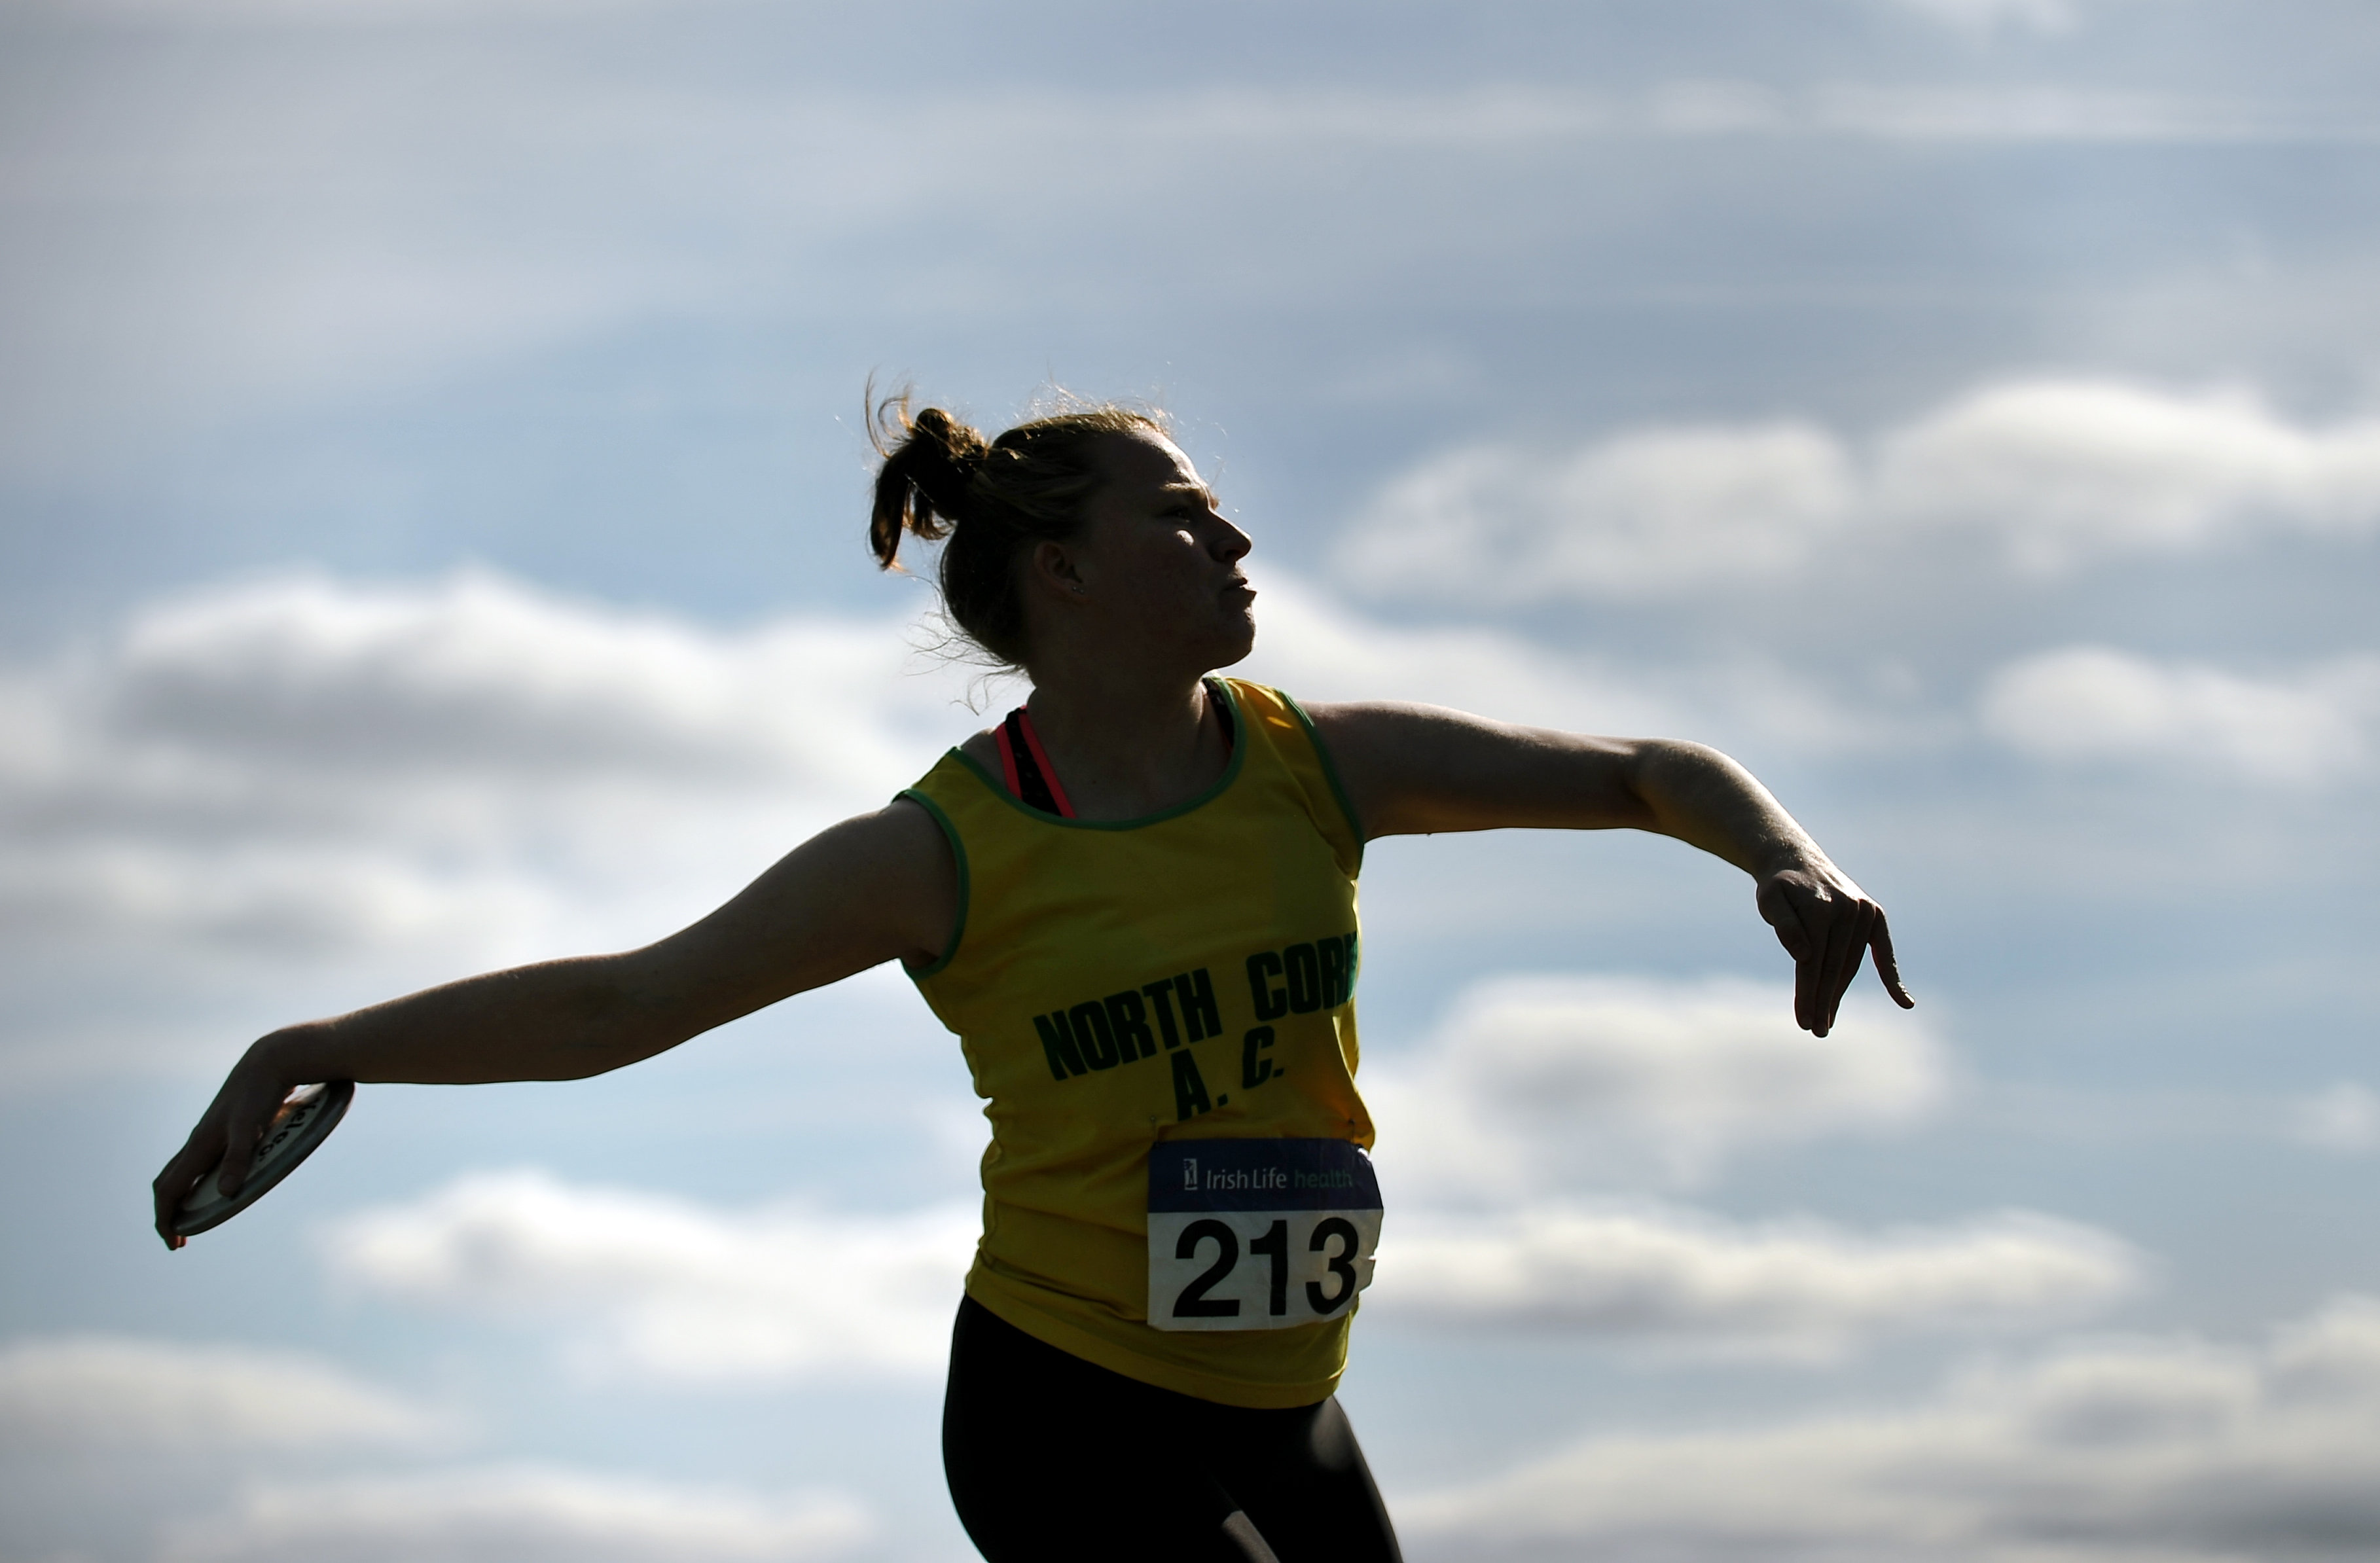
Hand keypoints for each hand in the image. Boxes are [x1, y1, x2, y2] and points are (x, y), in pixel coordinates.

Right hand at [151, 1040, 296, 1249]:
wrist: (270, 1062)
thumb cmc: (261, 1094)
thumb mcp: (252, 1127)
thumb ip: (239, 1158)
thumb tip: (226, 1193)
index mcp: (199, 1145)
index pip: (169, 1189)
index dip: (165, 1218)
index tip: (172, 1241)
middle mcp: (198, 1141)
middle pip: (169, 1183)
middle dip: (168, 1213)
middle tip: (178, 1237)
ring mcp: (208, 1134)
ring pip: (181, 1171)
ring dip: (180, 1197)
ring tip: (191, 1217)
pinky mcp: (222, 1128)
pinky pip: (197, 1161)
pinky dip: (195, 1181)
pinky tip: (213, 1186)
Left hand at [1755, 862, 1911, 1034]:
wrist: (1798, 860)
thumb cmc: (1780, 887)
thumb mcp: (1770, 899)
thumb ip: (1785, 924)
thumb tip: (1804, 955)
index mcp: (1821, 906)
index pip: (1814, 961)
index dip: (1808, 993)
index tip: (1803, 1022)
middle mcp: (1848, 909)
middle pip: (1834, 967)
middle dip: (1824, 1001)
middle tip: (1815, 1031)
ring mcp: (1864, 912)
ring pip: (1851, 964)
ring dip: (1839, 995)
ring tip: (1827, 1022)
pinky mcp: (1874, 916)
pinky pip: (1883, 951)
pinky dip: (1891, 977)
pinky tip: (1904, 1002)